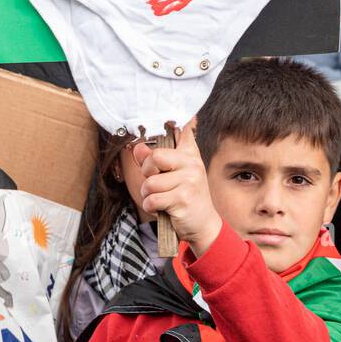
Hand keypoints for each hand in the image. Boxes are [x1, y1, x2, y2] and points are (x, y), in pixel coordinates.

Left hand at [132, 121, 221, 255]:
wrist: (203, 224)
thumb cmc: (185, 197)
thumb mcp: (172, 176)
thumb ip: (154, 161)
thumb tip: (137, 148)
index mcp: (190, 155)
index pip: (183, 130)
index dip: (172, 122)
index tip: (169, 117)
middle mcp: (192, 164)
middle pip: (155, 157)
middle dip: (147, 172)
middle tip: (156, 182)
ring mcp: (189, 181)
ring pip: (150, 183)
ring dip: (148, 195)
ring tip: (161, 198)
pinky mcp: (183, 199)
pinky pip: (152, 199)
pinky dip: (151, 207)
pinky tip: (162, 208)